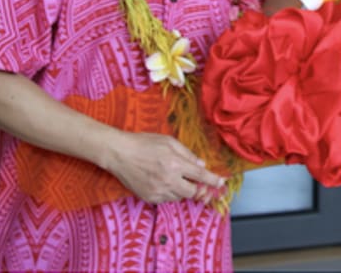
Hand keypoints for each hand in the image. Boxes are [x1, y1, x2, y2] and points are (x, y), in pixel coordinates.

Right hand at [104, 131, 225, 204]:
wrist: (119, 153)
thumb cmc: (144, 143)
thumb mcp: (170, 142)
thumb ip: (188, 154)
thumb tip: (201, 166)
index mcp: (176, 164)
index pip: (201, 176)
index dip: (213, 180)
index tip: (221, 182)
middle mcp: (168, 180)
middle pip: (193, 192)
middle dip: (198, 188)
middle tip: (196, 181)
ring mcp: (158, 191)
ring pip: (179, 197)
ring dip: (183, 190)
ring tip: (174, 177)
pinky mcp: (148, 197)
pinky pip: (166, 199)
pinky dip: (170, 193)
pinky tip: (163, 181)